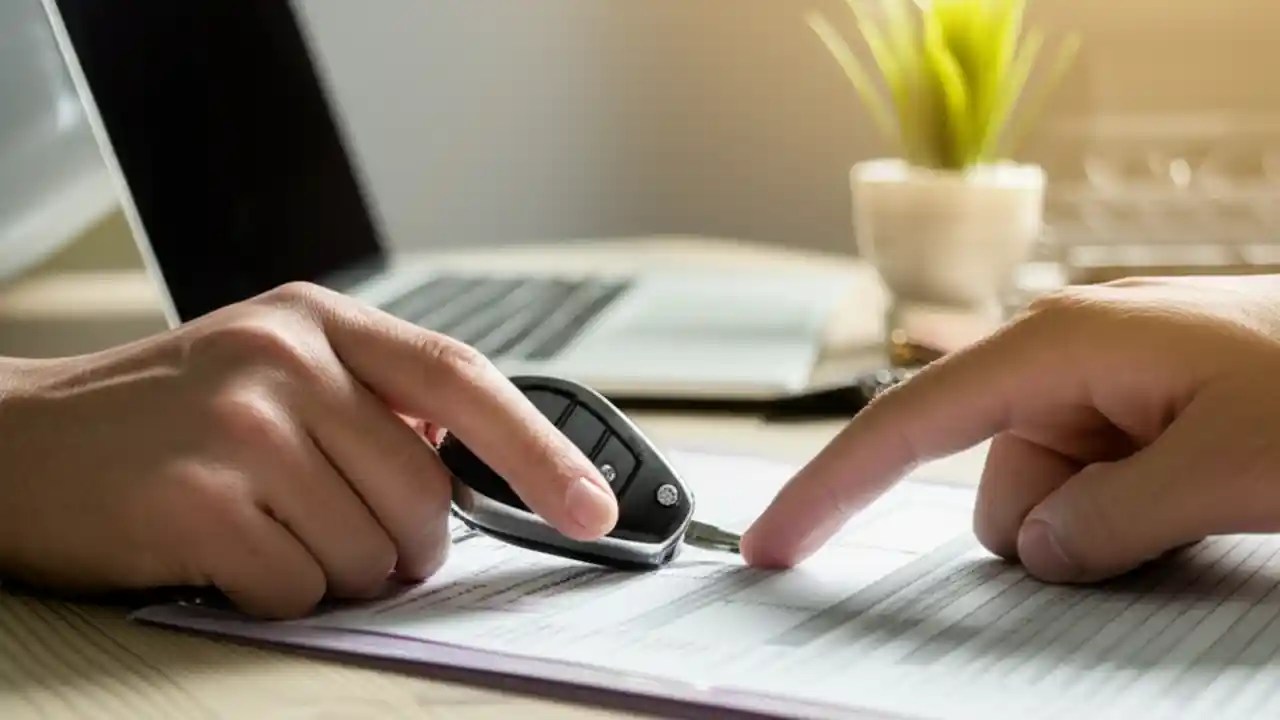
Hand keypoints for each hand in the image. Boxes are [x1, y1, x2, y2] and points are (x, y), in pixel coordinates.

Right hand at [0, 283, 617, 617]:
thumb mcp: (276, 367)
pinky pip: (298, 588)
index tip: (593, 508)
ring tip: (268, 528)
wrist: (22, 441)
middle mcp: (284, 358)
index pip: (463, 380)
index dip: (541, 450)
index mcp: (320, 320)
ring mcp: (239, 425)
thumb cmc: (165, 414)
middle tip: (342, 530)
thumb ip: (377, 401)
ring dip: (335, 568)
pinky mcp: (196, 498)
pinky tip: (225, 550)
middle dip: (404, 542)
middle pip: (424, 493)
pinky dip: (275, 591)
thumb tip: (484, 464)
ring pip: (369, 550)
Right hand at [743, 275, 1279, 583]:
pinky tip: (1202, 501)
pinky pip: (1093, 500)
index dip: (831, 486)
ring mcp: (1109, 392)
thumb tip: (1041, 549)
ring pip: (1047, 507)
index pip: (909, 424)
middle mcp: (1070, 361)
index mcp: (1063, 344)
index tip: (776, 544)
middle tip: (1164, 518)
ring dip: (1107, 534)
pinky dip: (1129, 525)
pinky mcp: (1142, 422)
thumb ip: (1113, 518)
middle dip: (1056, 533)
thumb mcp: (1234, 466)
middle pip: (994, 487)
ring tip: (1208, 497)